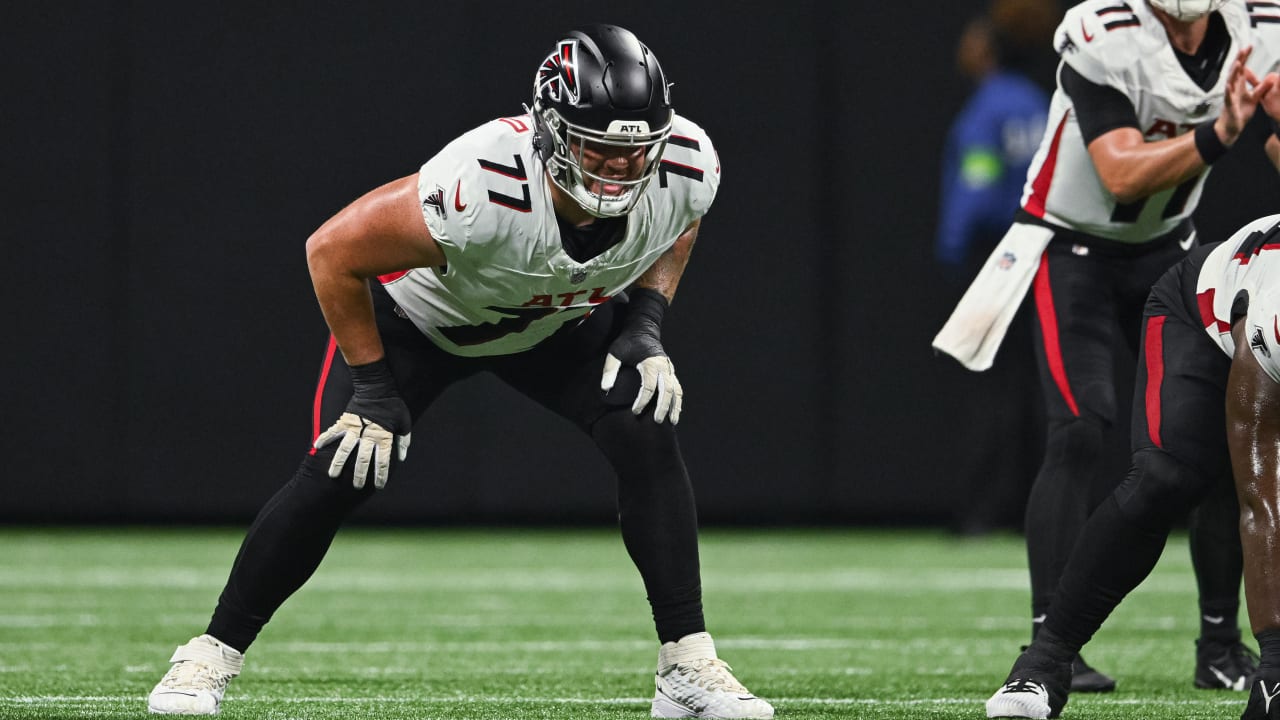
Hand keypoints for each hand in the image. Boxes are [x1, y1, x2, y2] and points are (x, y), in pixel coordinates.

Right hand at [313, 359, 410, 488]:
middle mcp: (368, 436)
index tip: (379, 486)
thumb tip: (401, 457)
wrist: (378, 387)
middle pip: (363, 460)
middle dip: (360, 475)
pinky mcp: (345, 421)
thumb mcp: (405, 423)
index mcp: (384, 438)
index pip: (382, 461)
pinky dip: (324, 439)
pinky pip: (332, 432)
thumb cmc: (394, 406)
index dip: (381, 475)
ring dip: (338, 464)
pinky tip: (315, 447)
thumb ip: (403, 441)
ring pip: (345, 450)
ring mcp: (355, 429)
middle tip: (357, 486)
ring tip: (332, 475)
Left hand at [600, 288, 682, 423]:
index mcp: (650, 362)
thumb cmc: (627, 342)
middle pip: (667, 390)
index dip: (642, 400)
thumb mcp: (615, 352)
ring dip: (674, 406)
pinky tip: (675, 413)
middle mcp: (663, 366)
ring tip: (671, 422)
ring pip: (676, 391)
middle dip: (663, 407)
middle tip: (657, 421)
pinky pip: (677, 388)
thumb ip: (610, 369)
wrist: (643, 329)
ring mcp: (669, 369)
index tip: (635, 412)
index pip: (649, 386)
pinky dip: (677, 402)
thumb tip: (605, 388)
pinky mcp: (670, 372)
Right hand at [1215, 46, 1275, 145]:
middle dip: (1239, 60)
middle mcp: (1234, 89)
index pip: (1243, 69)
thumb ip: (1262, 88)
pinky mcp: (1229, 106)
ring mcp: (1230, 96)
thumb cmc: (1240, 112)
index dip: (1245, 58)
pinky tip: (1229, 85)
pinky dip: (1228, 91)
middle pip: (1236, 72)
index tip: (1249, 47)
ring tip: (1238, 63)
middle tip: (1243, 49)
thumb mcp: (1255, 98)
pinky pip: (1228, 97)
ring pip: (1231, 82)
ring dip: (1234, 73)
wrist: (1231, 127)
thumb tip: (1272, 78)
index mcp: (1240, 86)